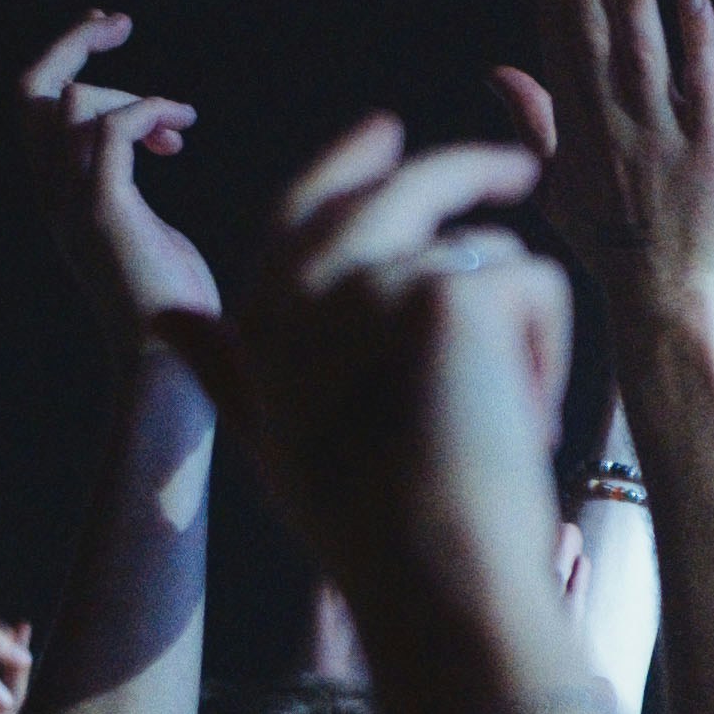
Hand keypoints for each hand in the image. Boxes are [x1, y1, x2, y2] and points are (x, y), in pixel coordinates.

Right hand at [15, 11, 219, 337]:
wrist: (170, 366)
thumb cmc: (171, 305)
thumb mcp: (144, 224)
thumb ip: (129, 178)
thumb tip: (152, 135)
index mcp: (57, 195)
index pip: (34, 108)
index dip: (66, 62)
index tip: (111, 40)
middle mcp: (54, 195)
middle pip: (34, 92)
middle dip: (72, 44)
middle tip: (118, 22)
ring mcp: (75, 204)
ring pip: (70, 105)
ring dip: (128, 89)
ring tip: (179, 121)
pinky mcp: (108, 213)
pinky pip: (111, 131)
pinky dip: (145, 110)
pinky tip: (180, 129)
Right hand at [189, 116, 581, 713]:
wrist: (437, 583)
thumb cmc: (370, 537)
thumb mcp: (276, 447)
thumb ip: (229, 370)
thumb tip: (168, 321)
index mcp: (258, 327)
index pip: (296, 213)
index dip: (343, 166)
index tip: (385, 130)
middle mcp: (300, 292)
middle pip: (389, 193)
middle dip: (459, 170)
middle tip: (521, 166)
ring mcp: (370, 282)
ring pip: (478, 250)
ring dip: (513, 322)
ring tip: (514, 410)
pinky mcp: (445, 285)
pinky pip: (529, 281)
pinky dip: (545, 347)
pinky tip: (526, 414)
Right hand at [498, 0, 713, 338]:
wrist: (667, 299)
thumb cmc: (613, 246)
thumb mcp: (556, 187)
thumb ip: (532, 122)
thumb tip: (498, 70)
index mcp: (575, 134)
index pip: (560, 47)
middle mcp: (612, 129)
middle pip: (593, 41)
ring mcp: (660, 139)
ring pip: (641, 56)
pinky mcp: (710, 151)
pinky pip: (700, 89)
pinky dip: (696, 44)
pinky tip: (691, 1)